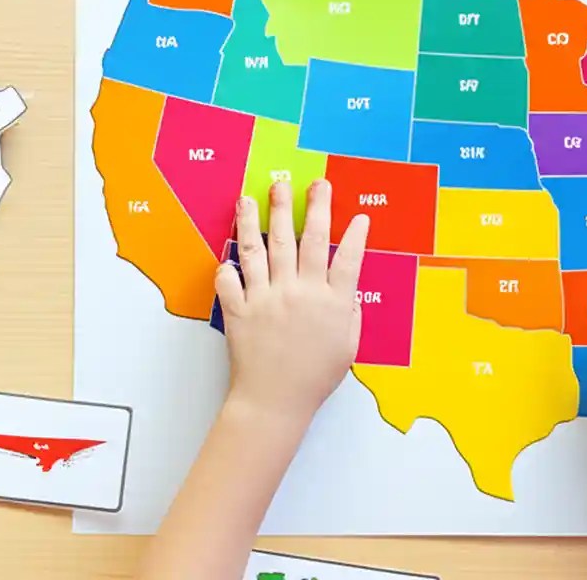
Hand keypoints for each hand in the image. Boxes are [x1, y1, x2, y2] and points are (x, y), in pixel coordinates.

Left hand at [216, 180, 369, 431]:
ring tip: (254, 196)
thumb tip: (347, 290)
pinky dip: (227, 264)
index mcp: (331, 302)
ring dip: (257, 218)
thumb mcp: (347, 346)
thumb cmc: (315, 378)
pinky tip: (227, 250)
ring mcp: (267, 298)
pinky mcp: (240, 309)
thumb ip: (349, 313)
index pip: (346, 258)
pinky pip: (229, 278)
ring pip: (261, 247)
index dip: (355, 235)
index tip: (358, 216)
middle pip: (305, 239)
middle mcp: (300, 292)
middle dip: (309, 206)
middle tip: (308, 184)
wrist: (275, 402)